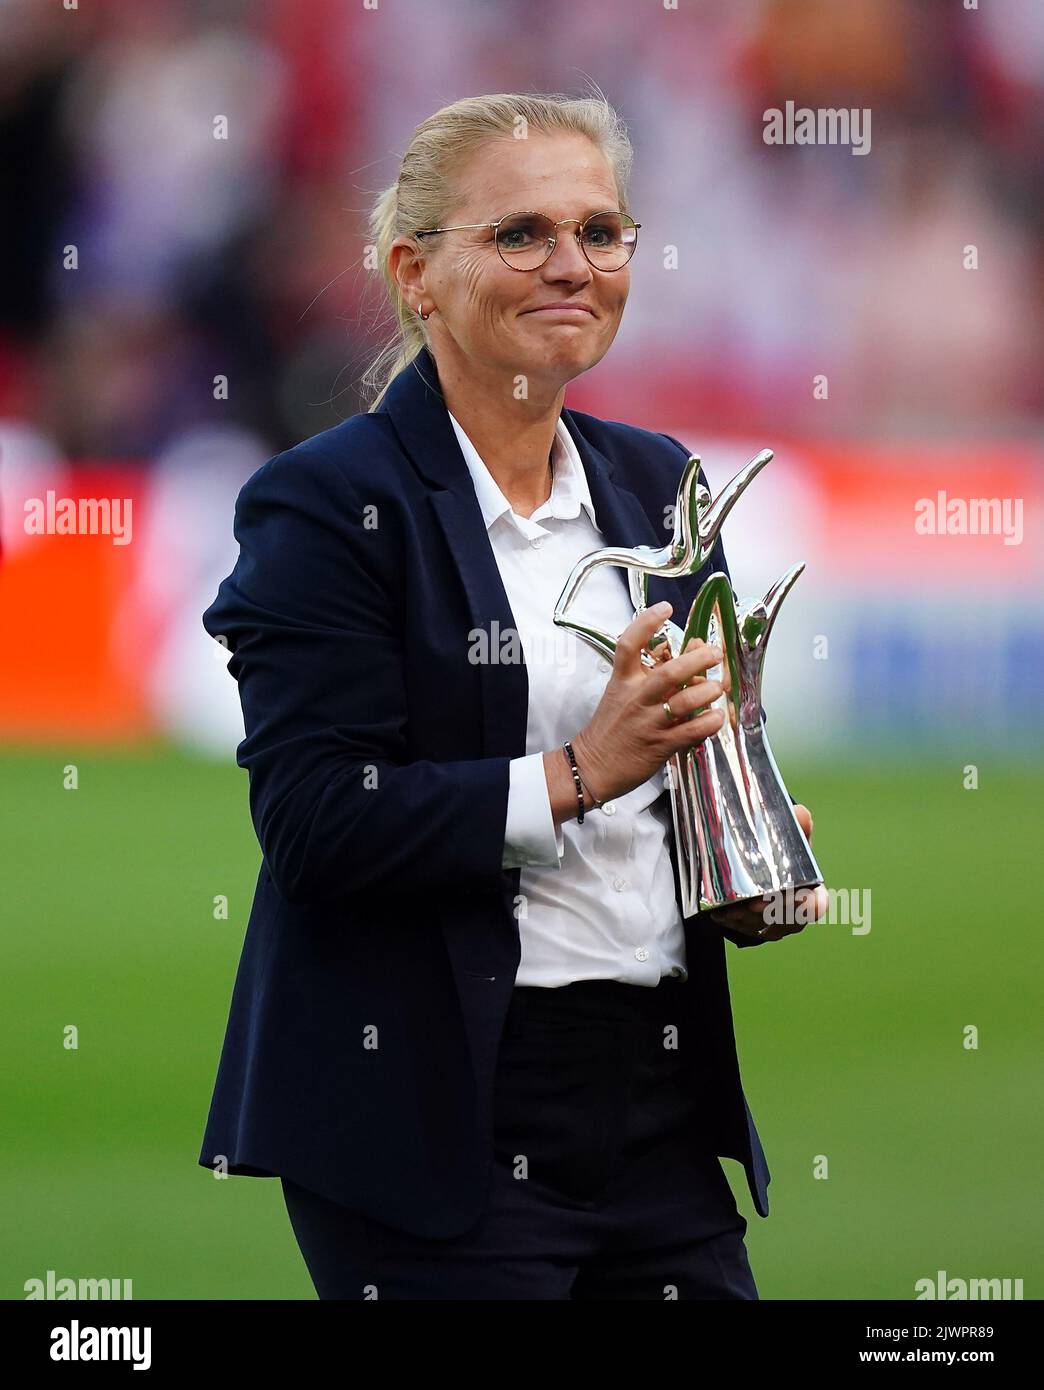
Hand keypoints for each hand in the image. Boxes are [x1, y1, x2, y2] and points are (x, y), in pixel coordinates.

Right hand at [571, 604, 725, 804]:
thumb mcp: (622, 693)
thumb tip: (688, 652)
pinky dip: (709, 723)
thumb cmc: (612, 727)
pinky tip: (718, 717)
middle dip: (697, 660)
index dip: (647, 622)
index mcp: (623, 681)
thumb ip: (652, 674)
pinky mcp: (660, 747)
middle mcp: (636, 699)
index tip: (665, 607)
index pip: (629, 644)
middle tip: (714, 653)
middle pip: (668, 673)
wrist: (593, 766)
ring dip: (707, 692)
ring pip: (683, 702)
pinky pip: (691, 732)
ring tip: (718, 687)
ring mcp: (648, 723)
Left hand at [706, 804, 828, 941]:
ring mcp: (777, 925)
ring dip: (746, 920)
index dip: (797, 906)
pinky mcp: (757, 929)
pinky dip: (732, 923)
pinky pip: (745, 931)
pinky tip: (719, 913)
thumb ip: (797, 827)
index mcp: (813, 893)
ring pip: (764, 927)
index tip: (773, 896)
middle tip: (747, 904)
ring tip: (730, 909)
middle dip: (765, 914)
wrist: (766, 867)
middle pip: (785, 920)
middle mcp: (797, 913)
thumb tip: (801, 814)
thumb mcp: (792, 840)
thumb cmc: (785, 855)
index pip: (814, 906)